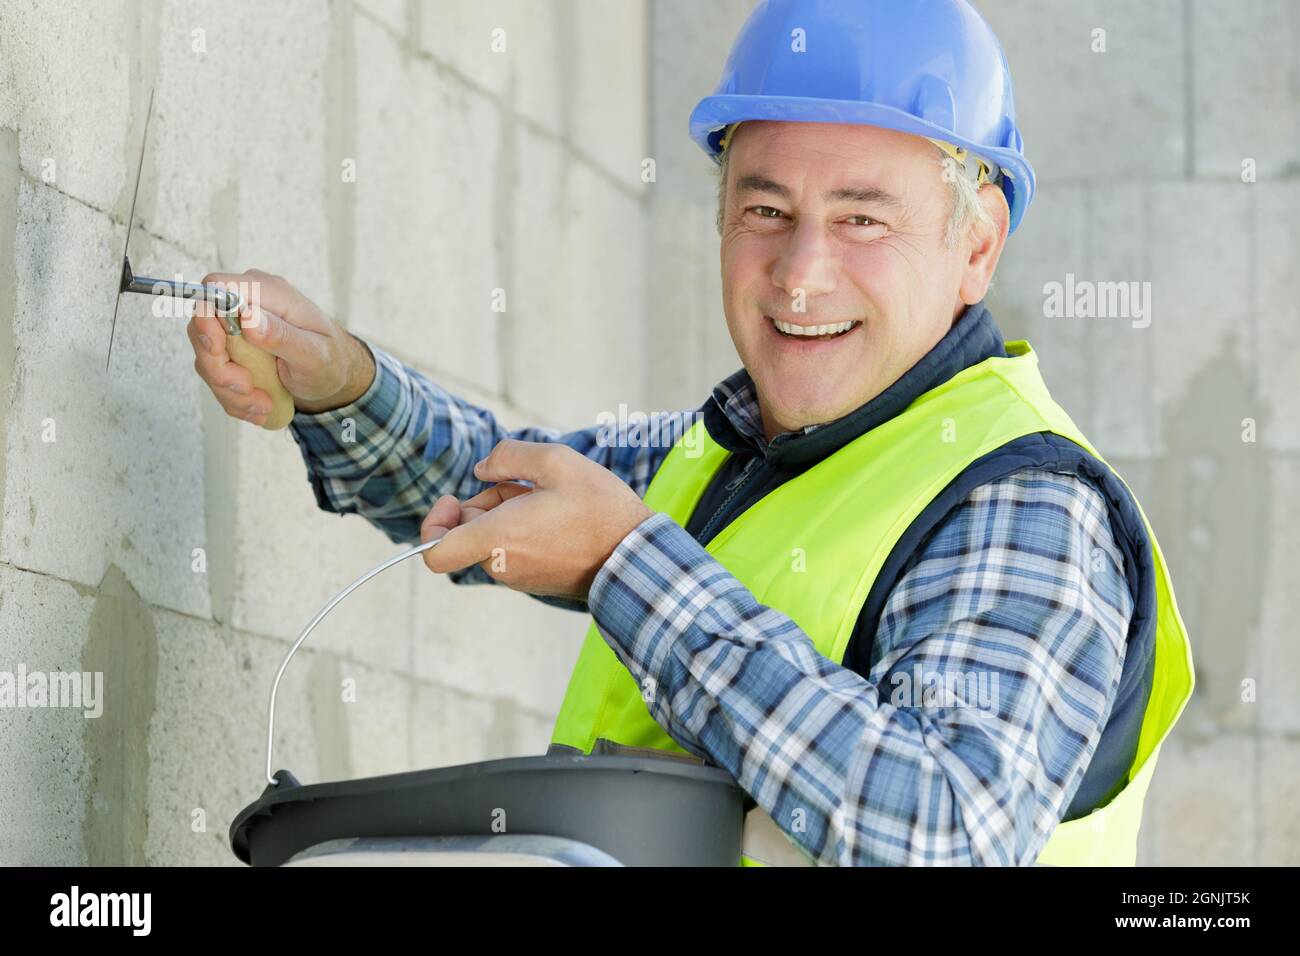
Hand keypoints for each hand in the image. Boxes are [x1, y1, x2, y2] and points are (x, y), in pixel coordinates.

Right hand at [186, 269, 374, 423]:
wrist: (334, 376)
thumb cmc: (331, 360)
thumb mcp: (314, 353)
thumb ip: (281, 335)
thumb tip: (247, 315)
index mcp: (268, 293)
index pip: (216, 287)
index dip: (206, 316)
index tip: (218, 350)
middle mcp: (246, 305)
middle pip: (201, 328)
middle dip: (220, 367)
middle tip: (247, 388)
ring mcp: (236, 329)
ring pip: (207, 358)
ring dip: (230, 389)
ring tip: (263, 403)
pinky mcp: (232, 351)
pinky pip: (217, 375)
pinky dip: (234, 397)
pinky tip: (260, 404)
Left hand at [420, 439, 654, 600]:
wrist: (637, 556)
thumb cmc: (599, 509)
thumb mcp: (556, 462)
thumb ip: (508, 456)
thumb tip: (481, 469)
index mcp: (497, 538)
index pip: (434, 553)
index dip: (434, 524)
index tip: (456, 500)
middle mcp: (502, 565)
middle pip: (469, 532)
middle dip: (487, 503)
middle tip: (525, 486)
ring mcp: (519, 578)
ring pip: (493, 539)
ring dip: (509, 514)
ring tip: (550, 500)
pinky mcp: (537, 582)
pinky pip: (514, 552)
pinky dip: (524, 531)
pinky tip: (558, 517)